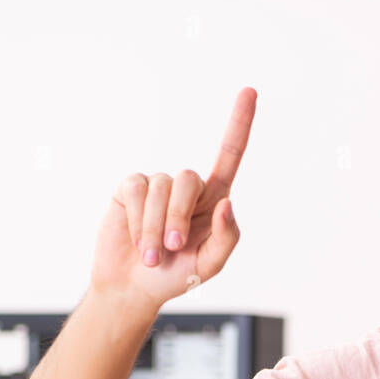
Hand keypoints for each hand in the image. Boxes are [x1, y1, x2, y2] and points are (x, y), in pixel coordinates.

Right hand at [89, 86, 256, 308]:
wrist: (134, 287)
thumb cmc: (177, 276)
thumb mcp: (210, 264)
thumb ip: (226, 237)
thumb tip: (228, 203)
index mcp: (213, 199)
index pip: (229, 154)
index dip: (239, 124)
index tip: (250, 91)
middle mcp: (185, 187)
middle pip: (189, 179)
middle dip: (179, 217)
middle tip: (173, 248)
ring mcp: (156, 186)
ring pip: (160, 188)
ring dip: (155, 228)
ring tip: (152, 255)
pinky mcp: (129, 190)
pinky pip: (135, 191)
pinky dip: (137, 221)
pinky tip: (136, 240)